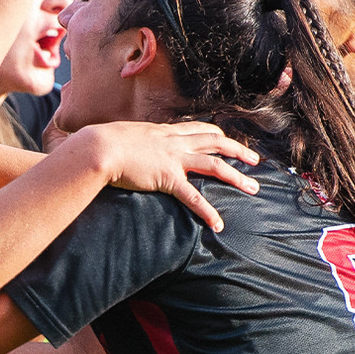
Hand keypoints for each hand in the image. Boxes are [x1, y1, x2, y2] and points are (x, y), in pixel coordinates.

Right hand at [75, 121, 259, 230]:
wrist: (98, 148)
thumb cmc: (103, 143)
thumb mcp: (125, 135)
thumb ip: (135, 141)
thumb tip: (129, 144)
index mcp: (165, 132)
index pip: (200, 129)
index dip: (218, 135)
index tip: (229, 141)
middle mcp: (174, 143)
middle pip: (216, 143)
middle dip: (239, 151)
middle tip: (255, 161)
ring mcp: (173, 159)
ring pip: (215, 166)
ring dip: (237, 177)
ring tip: (253, 188)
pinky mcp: (167, 178)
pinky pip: (193, 197)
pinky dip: (208, 211)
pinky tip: (218, 224)